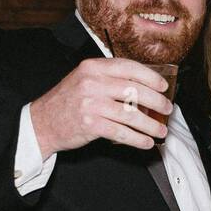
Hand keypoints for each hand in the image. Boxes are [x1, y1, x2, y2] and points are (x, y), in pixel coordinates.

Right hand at [29, 56, 172, 158]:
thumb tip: (145, 88)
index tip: (163, 87)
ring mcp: (91, 104)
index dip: (151, 77)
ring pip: (131, 114)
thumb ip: (110, 79)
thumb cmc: (68, 101)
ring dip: (150, 125)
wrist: (42, 122)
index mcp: (93, 67)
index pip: (129, 67)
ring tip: (161, 131)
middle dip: (156, 102)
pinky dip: (137, 139)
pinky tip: (146, 143)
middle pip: (135, 90)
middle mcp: (92, 82)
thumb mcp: (85, 80)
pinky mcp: (90, 124)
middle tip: (167, 110)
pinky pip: (121, 132)